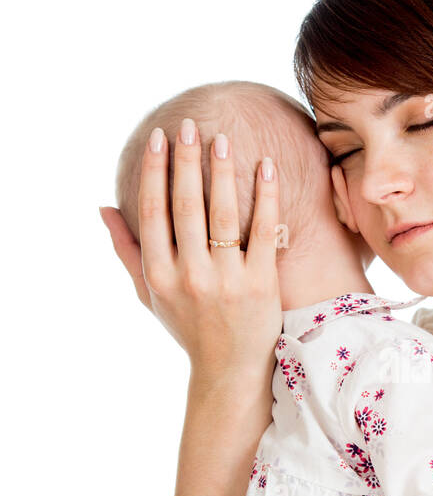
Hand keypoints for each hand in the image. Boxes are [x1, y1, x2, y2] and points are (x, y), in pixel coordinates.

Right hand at [99, 121, 282, 381]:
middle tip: (190, 126)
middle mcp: (190, 275)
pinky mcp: (262, 283)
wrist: (230, 370)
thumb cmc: (188, 327)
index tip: (160, 137)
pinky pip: (265, 231)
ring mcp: (227, 280)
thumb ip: (126, 251)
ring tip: (222, 139)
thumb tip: (103, 208)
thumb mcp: (148, 294)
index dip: (155, 170)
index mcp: (159, 275)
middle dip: (186, 162)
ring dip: (221, 172)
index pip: (153, 211)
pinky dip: (265, 196)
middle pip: (186, 206)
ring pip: (223, 214)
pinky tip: (266, 166)